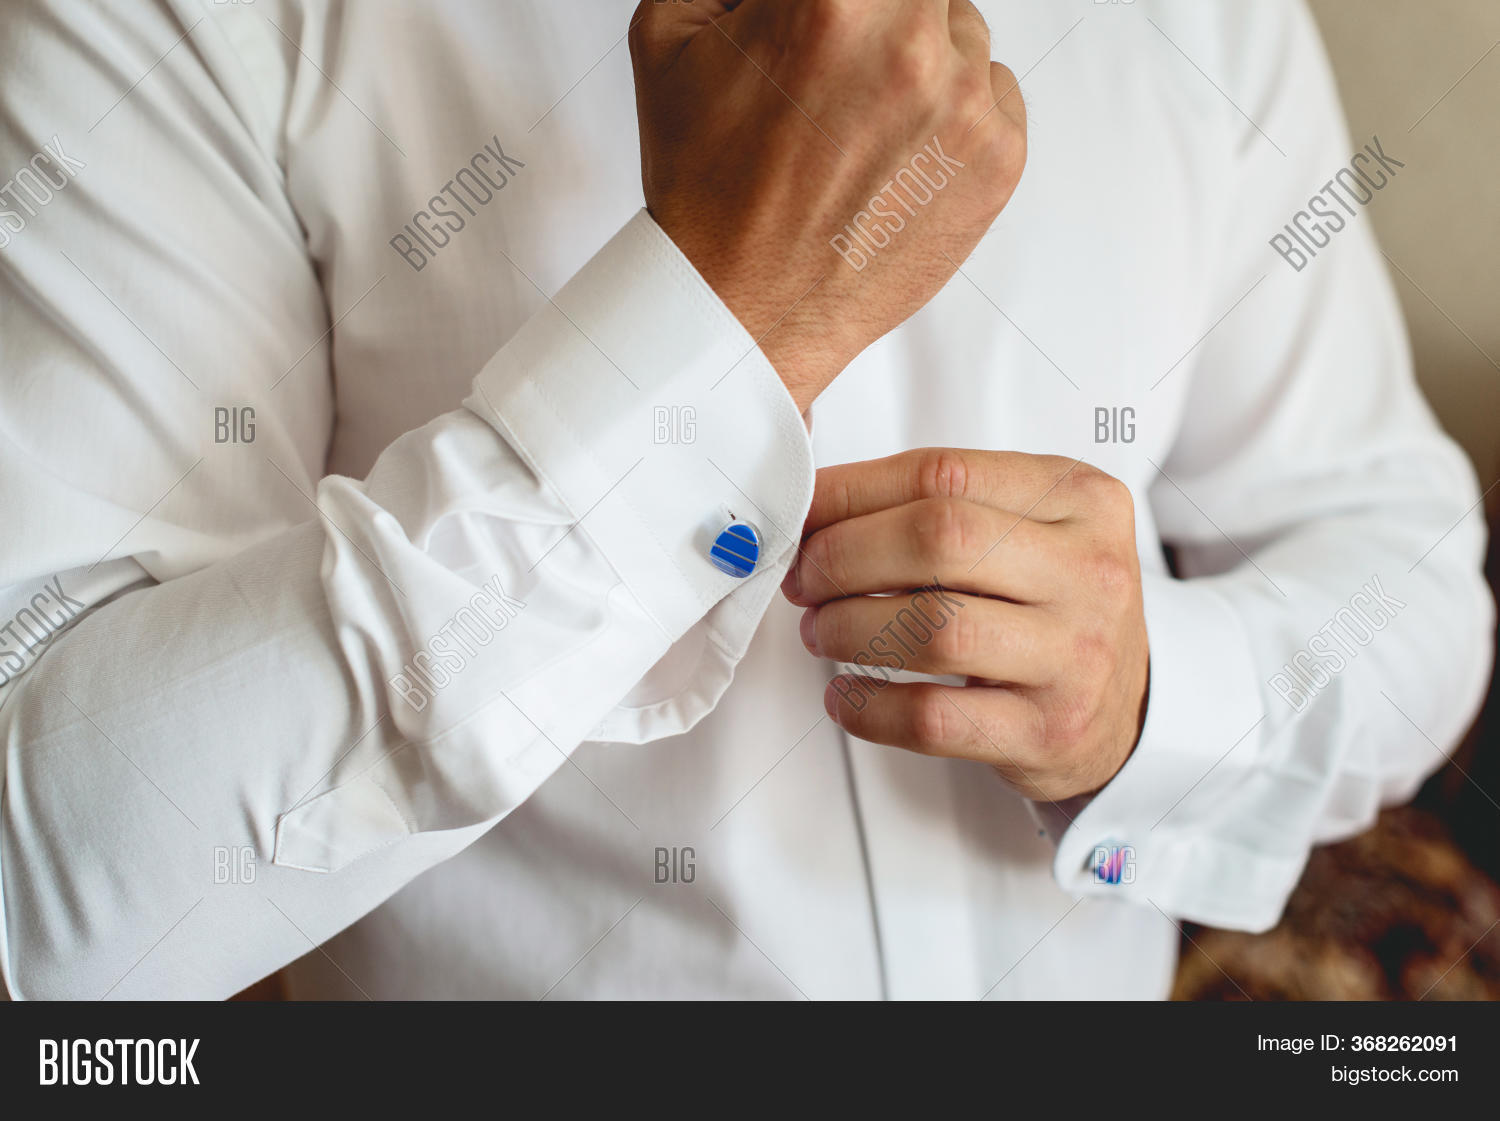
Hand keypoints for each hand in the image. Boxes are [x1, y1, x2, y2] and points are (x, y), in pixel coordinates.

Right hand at [630, 0, 1027, 410]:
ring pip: (963, 30)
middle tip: (836, 64)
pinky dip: (957, 112)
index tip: (830, 24)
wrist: (741, 305)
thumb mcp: (667, 38)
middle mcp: (908, 45)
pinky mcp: (999, 158)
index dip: (834, 7)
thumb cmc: (709, 190)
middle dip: (880, 13)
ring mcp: (964, 103)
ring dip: (921, 56)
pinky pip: (998, 94)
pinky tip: (898, 153)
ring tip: (861, 119)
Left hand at [782, 449, 1150, 801]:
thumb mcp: (1027, 529)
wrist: (1125, 705)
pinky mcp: (1048, 731)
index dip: (852, 492)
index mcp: (1080, 499)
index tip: (803, 514)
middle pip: (939, 539)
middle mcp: (1089, 572)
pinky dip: (869, 709)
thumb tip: (816, 510)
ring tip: (823, 633)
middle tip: (807, 580)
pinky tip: (845, 697)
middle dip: (846, 557)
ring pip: (935, 630)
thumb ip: (940, 505)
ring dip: (850, 629)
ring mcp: (1074, 655)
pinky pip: (935, 719)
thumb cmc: (1054, 605)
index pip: (943, 473)